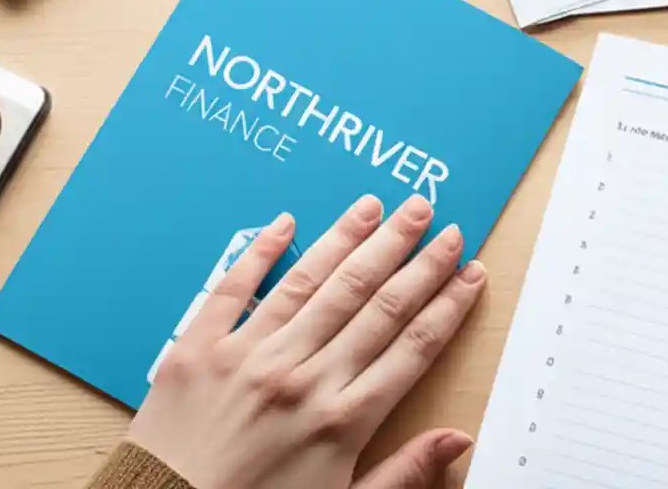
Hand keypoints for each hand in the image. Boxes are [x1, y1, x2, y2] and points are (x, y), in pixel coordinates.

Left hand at [128, 194, 487, 488]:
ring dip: (353, 239)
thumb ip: (404, 472)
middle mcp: (302, 378)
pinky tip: (286, 222)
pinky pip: (234, 289)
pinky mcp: (198, 350)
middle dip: (414, 257)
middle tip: (436, 219)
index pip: (412, 346)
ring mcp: (249, 358)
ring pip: (315, 284)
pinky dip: (261, 253)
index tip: (470, 271)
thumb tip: (458, 438)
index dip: (448, 304)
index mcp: (342, 420)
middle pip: (375, 304)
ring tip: (381, 206)